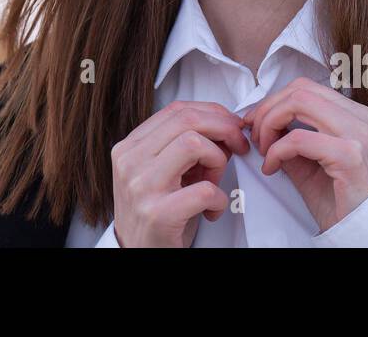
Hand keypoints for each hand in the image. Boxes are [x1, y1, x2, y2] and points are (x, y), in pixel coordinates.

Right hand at [109, 101, 249, 246]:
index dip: (211, 112)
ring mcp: (142, 187)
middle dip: (223, 129)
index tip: (229, 124)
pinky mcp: (158, 214)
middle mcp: (131, 163)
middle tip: (238, 145)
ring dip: (217, 161)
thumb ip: (183, 147)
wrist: (138, 255)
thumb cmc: (154, 214)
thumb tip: (224, 127)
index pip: (175, 110)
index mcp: (129, 148)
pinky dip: (219, 199)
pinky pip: (205, 190)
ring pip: (195, 145)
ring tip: (214, 182)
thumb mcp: (161, 173)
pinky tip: (212, 209)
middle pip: (187, 121)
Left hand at [241, 76, 367, 232]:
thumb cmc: (346, 205)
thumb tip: (264, 124)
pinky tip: (271, 167)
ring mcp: (360, 133)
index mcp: (359, 117)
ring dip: (270, 124)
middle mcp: (363, 119)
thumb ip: (292, 140)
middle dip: (268, 109)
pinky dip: (275, 151)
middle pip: (301, 90)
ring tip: (264, 149)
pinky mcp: (350, 154)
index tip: (257, 120)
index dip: (276, 101)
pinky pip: (298, 139)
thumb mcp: (313, 164)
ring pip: (299, 103)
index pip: (309, 89)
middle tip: (255, 134)